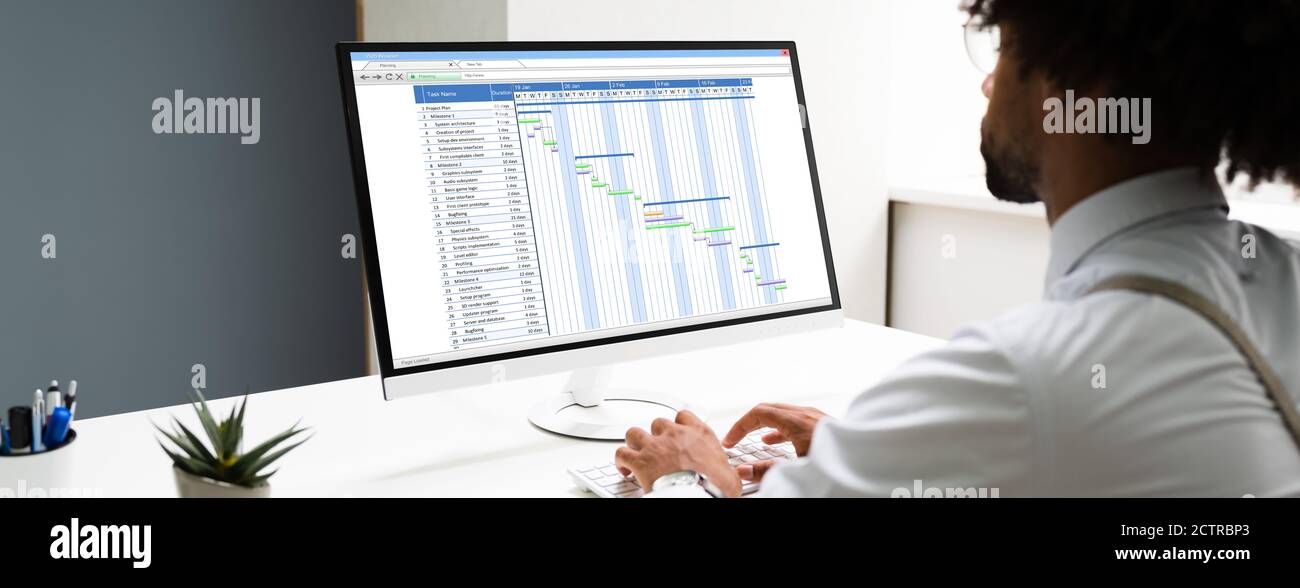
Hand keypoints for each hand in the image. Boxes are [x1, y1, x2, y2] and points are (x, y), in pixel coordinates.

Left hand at [615, 410, 741, 497]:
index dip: (678, 424)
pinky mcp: (640, 460)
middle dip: (655, 434)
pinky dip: (620, 460)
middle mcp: (675, 435)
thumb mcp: (729, 474)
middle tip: (657, 448)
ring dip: (634, 443)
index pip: (684, 416)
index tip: (676, 433)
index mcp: (698, 434)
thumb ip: (725, 468)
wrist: (698, 494)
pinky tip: (624, 469)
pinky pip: (621, 453)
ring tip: (636, 453)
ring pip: (634, 433)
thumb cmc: (715, 484)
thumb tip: (731, 477)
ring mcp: (655, 446)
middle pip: (657, 423)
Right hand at [723, 403, 829, 482]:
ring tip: (753, 439)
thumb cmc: (836, 460)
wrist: (868, 460)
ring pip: (781, 414)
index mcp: (797, 420)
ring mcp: (815, 417)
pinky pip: (793, 420)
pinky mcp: (822, 424)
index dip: (739, 426)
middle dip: (749, 423)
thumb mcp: (797, 468)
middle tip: (736, 437)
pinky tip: (776, 441)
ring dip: (763, 425)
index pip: (758, 413)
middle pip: (768, 409)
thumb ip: (768, 470)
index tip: (730, 440)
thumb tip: (746, 471)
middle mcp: (806, 414)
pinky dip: (778, 428)